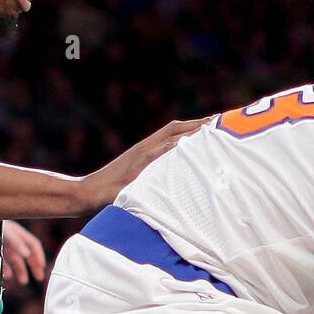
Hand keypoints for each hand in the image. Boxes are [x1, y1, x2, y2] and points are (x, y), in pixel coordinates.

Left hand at [0, 220, 45, 286]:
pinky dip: (5, 269)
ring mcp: (0, 244)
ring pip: (14, 258)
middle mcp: (10, 238)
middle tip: (39, 278)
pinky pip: (1, 261)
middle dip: (33, 265)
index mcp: (16, 232)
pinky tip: (6, 277)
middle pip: (26, 252)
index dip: (39, 256)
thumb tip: (27, 254)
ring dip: (20, 270)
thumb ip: (15, 242)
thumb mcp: (2, 231)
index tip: (42, 269)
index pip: (33, 244)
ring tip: (22, 282)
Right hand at [80, 118, 208, 211]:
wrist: (90, 192)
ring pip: (171, 138)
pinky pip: (157, 154)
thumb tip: (176, 182)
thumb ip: (156, 176)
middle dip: (200, 125)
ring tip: (214, 129)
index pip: (176, 131)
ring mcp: (141, 155)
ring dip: (192, 132)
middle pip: (177, 129)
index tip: (216, 123)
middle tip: (223, 121)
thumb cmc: (114, 191)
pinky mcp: (137, 166)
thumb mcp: (140, 181)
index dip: (196, 126)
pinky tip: (188, 145)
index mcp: (148, 149)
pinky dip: (173, 148)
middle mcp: (146, 148)